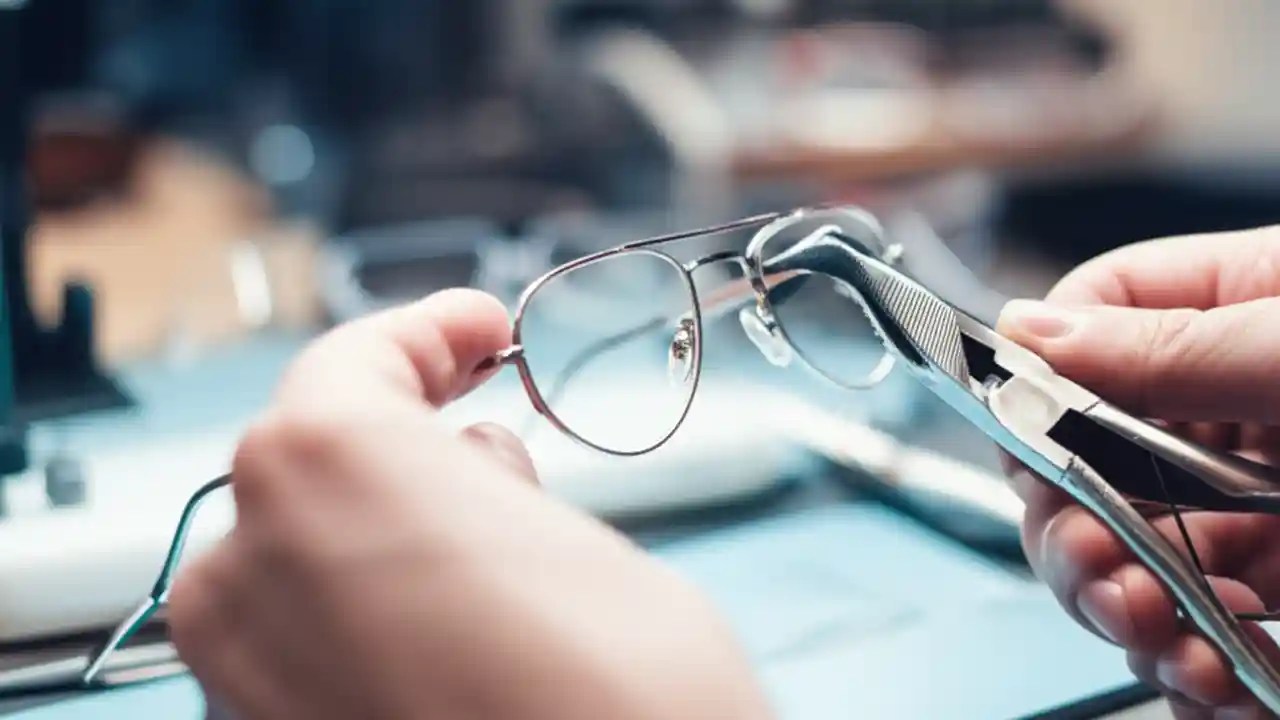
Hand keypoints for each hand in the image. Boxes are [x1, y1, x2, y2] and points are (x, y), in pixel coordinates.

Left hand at [167, 289, 770, 719]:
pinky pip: (302, 635)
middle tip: (493, 423)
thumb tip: (470, 469)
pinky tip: (447, 621)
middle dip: (409, 429)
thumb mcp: (572, 539)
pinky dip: (363, 604)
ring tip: (487, 529)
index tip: (477, 333)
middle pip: (318, 455)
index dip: (429, 333)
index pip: (355, 360)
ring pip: (305, 550)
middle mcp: (250, 565)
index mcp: (321, 467)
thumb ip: (492, 485)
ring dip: (386, 520)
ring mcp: (242, 666)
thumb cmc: (618, 702)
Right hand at [996, 227, 1279, 718]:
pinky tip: (1209, 673)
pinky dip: (1184, 663)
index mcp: (1230, 314)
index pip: (1090, 318)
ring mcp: (1247, 505)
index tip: (1027, 426)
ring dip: (1115, 602)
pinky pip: (1192, 626)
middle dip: (1067, 521)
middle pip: (1077, 459)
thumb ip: (1174, 344)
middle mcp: (1221, 411)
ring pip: (1120, 553)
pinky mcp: (1273, 591)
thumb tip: (1029, 332)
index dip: (1040, 370)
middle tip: (1091, 554)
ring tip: (1152, 625)